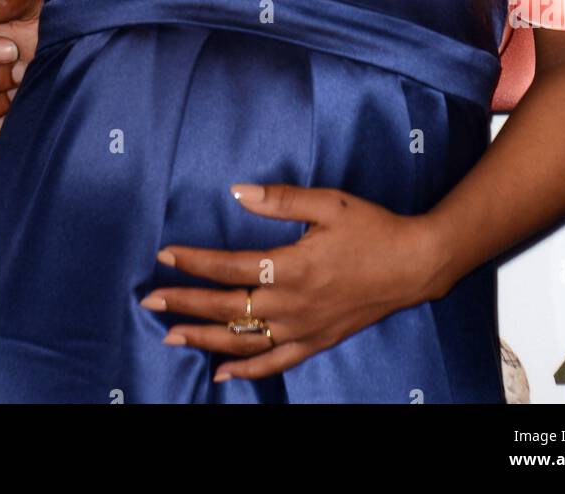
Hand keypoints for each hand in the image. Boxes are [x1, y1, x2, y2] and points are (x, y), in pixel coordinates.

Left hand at [139, 182, 447, 382]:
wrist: (414, 264)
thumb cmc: (371, 228)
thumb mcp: (327, 203)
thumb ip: (279, 200)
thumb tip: (236, 191)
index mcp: (291, 266)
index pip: (229, 268)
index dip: (194, 262)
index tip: (165, 255)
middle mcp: (291, 303)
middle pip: (227, 307)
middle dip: (185, 303)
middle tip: (150, 300)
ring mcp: (303, 328)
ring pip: (243, 341)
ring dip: (204, 338)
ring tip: (170, 335)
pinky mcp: (317, 341)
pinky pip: (275, 363)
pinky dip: (246, 370)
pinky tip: (221, 372)